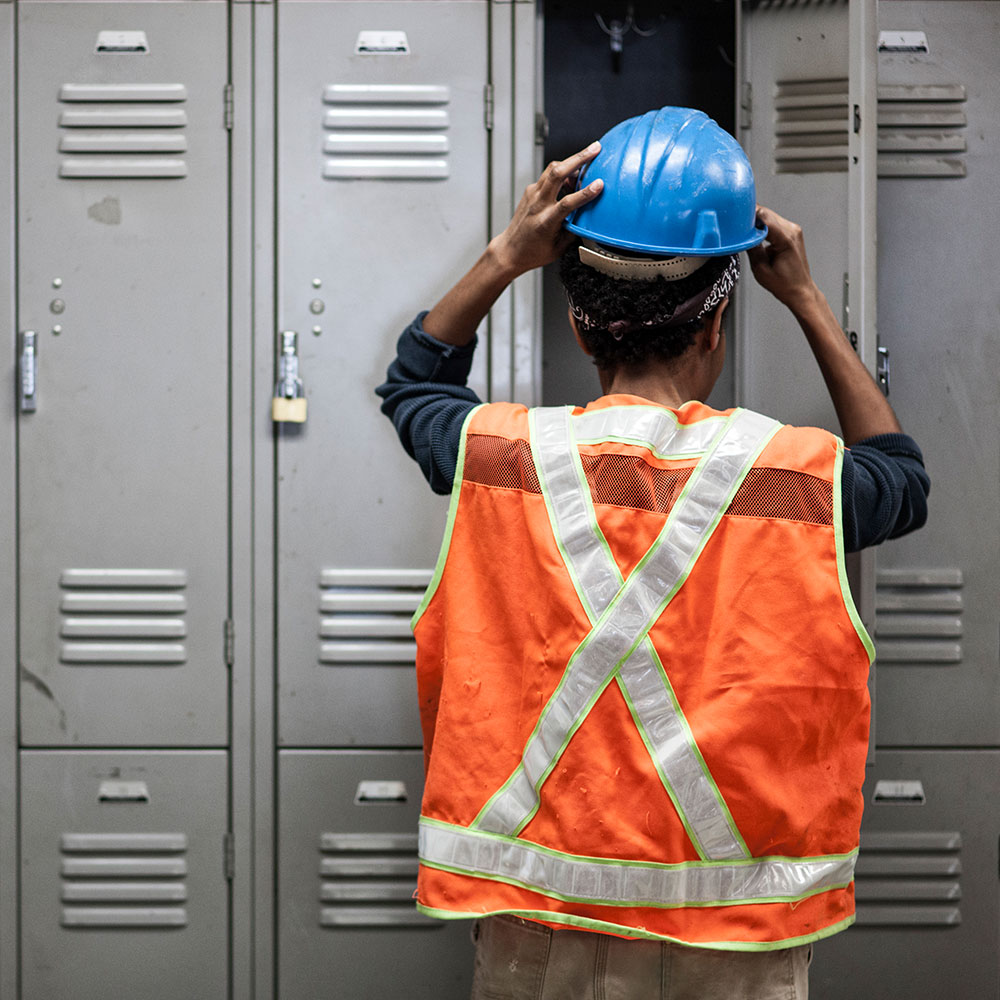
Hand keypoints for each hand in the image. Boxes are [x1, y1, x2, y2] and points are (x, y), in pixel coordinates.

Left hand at [490, 142, 604, 277]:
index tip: (599, 184)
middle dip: (578, 158)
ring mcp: (532, 195)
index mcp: (545, 222)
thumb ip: (574, 231)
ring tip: (588, 155)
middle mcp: (537, 205)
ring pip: (552, 169)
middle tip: (595, 148)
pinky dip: (562, 171)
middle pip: (557, 174)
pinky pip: (548, 175)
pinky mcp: (530, 191)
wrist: (509, 250)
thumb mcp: (558, 248)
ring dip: (571, 160)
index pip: (566, 203)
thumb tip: (588, 217)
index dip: (584, 193)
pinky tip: (572, 175)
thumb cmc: (533, 252)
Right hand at [747, 206, 819, 314]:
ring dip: (756, 222)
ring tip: (745, 233)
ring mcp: (793, 230)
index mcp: (786, 239)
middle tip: (737, 227)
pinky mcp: (791, 233)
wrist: (799, 290)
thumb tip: (742, 236)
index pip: (764, 217)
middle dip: (750, 218)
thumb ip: (751, 249)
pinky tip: (756, 235)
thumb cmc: (784, 284)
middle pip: (766, 214)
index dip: (748, 215)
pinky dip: (763, 226)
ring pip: (769, 217)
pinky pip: (774, 223)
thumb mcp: (760, 269)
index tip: (736, 218)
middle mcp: (792, 231)